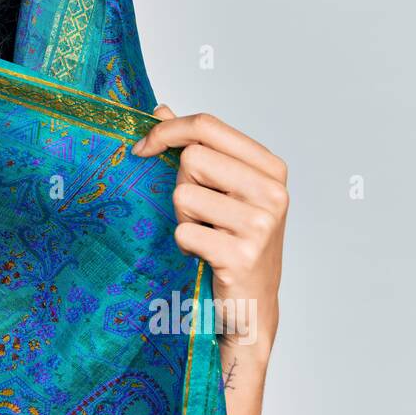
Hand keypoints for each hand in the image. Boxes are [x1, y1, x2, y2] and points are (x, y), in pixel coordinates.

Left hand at [131, 106, 286, 356]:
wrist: (254, 304)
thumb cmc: (236, 241)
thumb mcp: (224, 189)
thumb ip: (197, 147)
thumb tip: (161, 110)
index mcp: (271, 167)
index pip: (207, 125)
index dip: (167, 131)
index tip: (143, 146)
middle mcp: (272, 192)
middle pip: (191, 159)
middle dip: (181, 185)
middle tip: (200, 213)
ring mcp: (260, 224)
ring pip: (183, 195)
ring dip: (183, 218)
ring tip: (206, 235)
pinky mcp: (240, 256)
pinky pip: (183, 232)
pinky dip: (185, 244)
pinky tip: (206, 256)